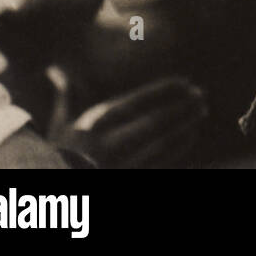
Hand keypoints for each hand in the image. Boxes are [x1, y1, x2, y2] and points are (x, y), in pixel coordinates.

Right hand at [56, 77, 208, 167]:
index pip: (138, 103)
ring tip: (200, 113)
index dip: (165, 90)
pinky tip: (190, 136)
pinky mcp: (131, 179)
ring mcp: (121, 165)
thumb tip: (55, 69)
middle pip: (155, 122)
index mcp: (94, 126)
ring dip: (185, 126)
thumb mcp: (59, 125)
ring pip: (162, 144)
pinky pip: (160, 163)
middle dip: (181, 108)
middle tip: (201, 96)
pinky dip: (178, 149)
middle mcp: (109, 145)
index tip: (186, 82)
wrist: (54, 186)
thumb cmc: (59, 153)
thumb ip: (67, 96)